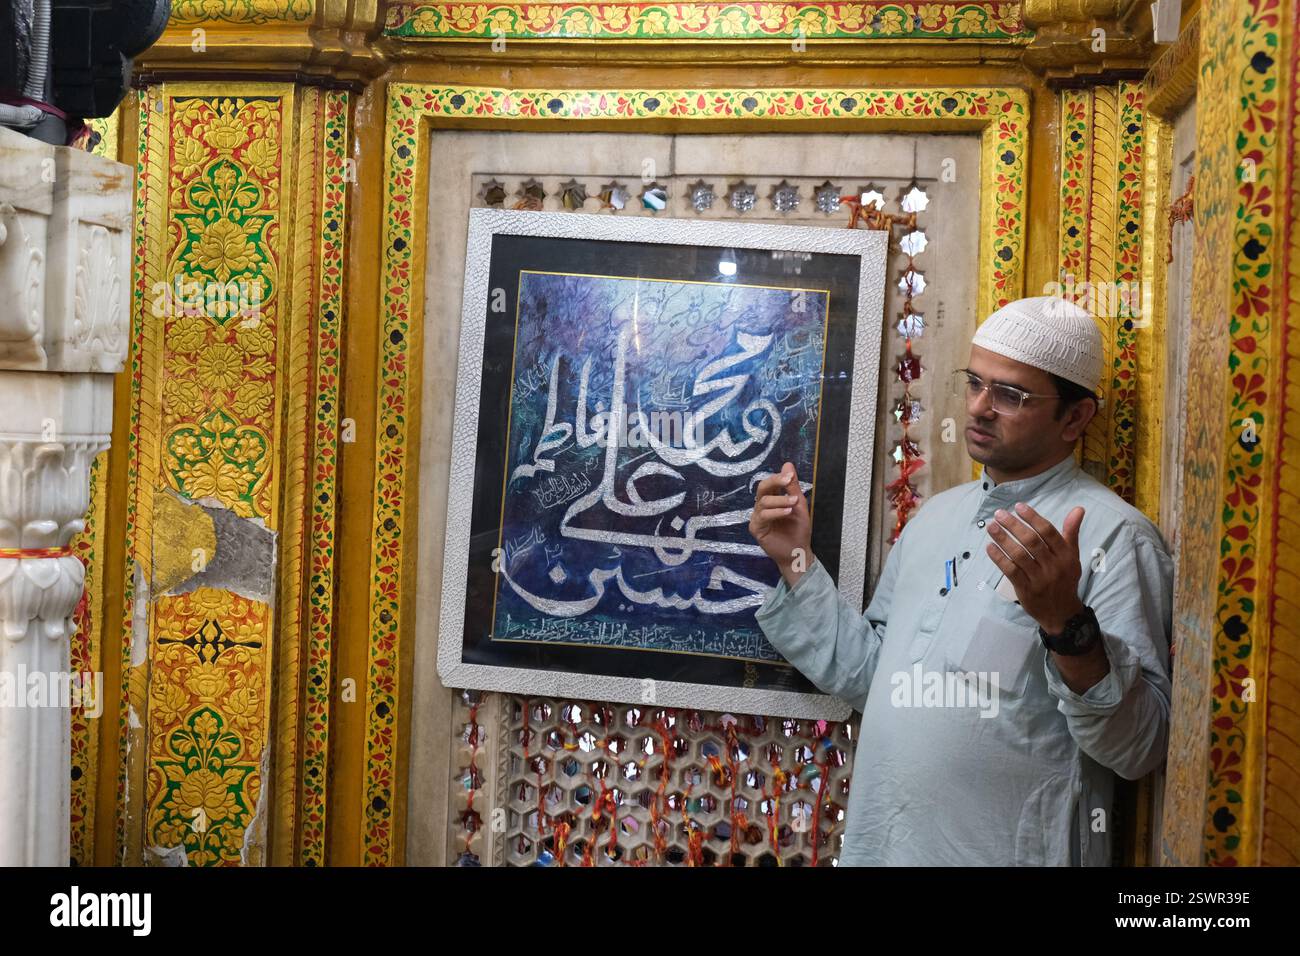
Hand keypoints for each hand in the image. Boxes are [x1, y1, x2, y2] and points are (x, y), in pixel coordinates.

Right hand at [748, 461, 812, 586]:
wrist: (798, 551)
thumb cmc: (798, 529)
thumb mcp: (799, 505)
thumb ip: (792, 486)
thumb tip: (787, 464)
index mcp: (772, 498)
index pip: (770, 483)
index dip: (779, 477)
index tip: (790, 475)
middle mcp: (762, 506)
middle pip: (762, 488)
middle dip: (774, 482)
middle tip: (787, 480)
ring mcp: (758, 517)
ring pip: (763, 502)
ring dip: (780, 500)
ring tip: (793, 503)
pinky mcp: (756, 528)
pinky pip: (763, 516)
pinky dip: (775, 512)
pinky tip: (787, 512)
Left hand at [985, 502, 1085, 634]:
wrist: (1062, 612)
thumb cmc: (1065, 579)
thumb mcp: (1072, 556)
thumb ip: (1071, 532)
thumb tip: (1078, 509)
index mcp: (1066, 555)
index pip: (1048, 532)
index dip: (1033, 518)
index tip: (1018, 506)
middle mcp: (1054, 566)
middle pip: (1031, 541)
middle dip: (1013, 525)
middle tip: (999, 514)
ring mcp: (1040, 579)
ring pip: (1019, 555)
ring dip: (1003, 539)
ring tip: (992, 527)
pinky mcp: (1027, 590)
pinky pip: (1011, 571)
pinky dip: (999, 558)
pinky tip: (990, 547)